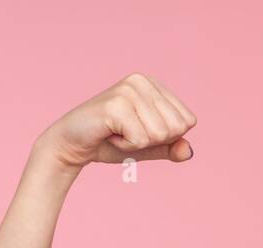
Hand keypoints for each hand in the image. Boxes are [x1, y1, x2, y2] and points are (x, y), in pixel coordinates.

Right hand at [34, 72, 197, 169]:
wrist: (73, 145)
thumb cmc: (111, 142)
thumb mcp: (148, 147)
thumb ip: (171, 148)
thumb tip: (188, 151)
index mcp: (154, 85)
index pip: (188, 121)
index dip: (166, 137)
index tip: (140, 130)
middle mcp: (142, 81)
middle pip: (177, 128)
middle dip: (154, 141)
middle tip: (127, 132)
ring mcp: (128, 89)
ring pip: (160, 135)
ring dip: (138, 144)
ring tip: (118, 132)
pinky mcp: (116, 104)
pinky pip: (141, 140)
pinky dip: (127, 146)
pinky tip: (110, 134)